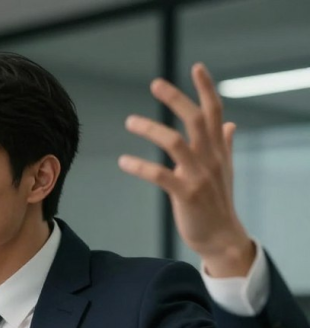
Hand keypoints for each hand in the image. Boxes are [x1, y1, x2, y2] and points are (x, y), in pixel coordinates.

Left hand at [119, 63, 254, 276]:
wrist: (221, 237)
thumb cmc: (218, 202)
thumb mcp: (225, 170)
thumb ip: (225, 144)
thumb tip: (229, 124)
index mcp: (218, 150)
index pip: (215, 112)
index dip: (207, 88)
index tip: (196, 66)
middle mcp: (211, 158)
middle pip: (197, 120)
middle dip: (177, 99)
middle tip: (155, 83)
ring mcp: (199, 176)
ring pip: (176, 143)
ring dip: (151, 129)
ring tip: (130, 121)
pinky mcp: (186, 194)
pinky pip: (160, 175)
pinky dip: (140, 166)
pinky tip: (123, 162)